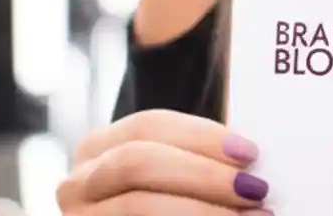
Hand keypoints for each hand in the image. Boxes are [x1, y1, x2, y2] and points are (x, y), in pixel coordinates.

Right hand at [56, 109, 271, 214]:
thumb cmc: (170, 201)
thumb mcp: (176, 175)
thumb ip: (202, 161)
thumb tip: (253, 158)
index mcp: (99, 149)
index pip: (148, 126)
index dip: (202, 136)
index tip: (250, 153)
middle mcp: (77, 183)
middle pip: (138, 163)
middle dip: (203, 175)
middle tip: (255, 189)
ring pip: (138, 207)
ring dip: (202, 212)